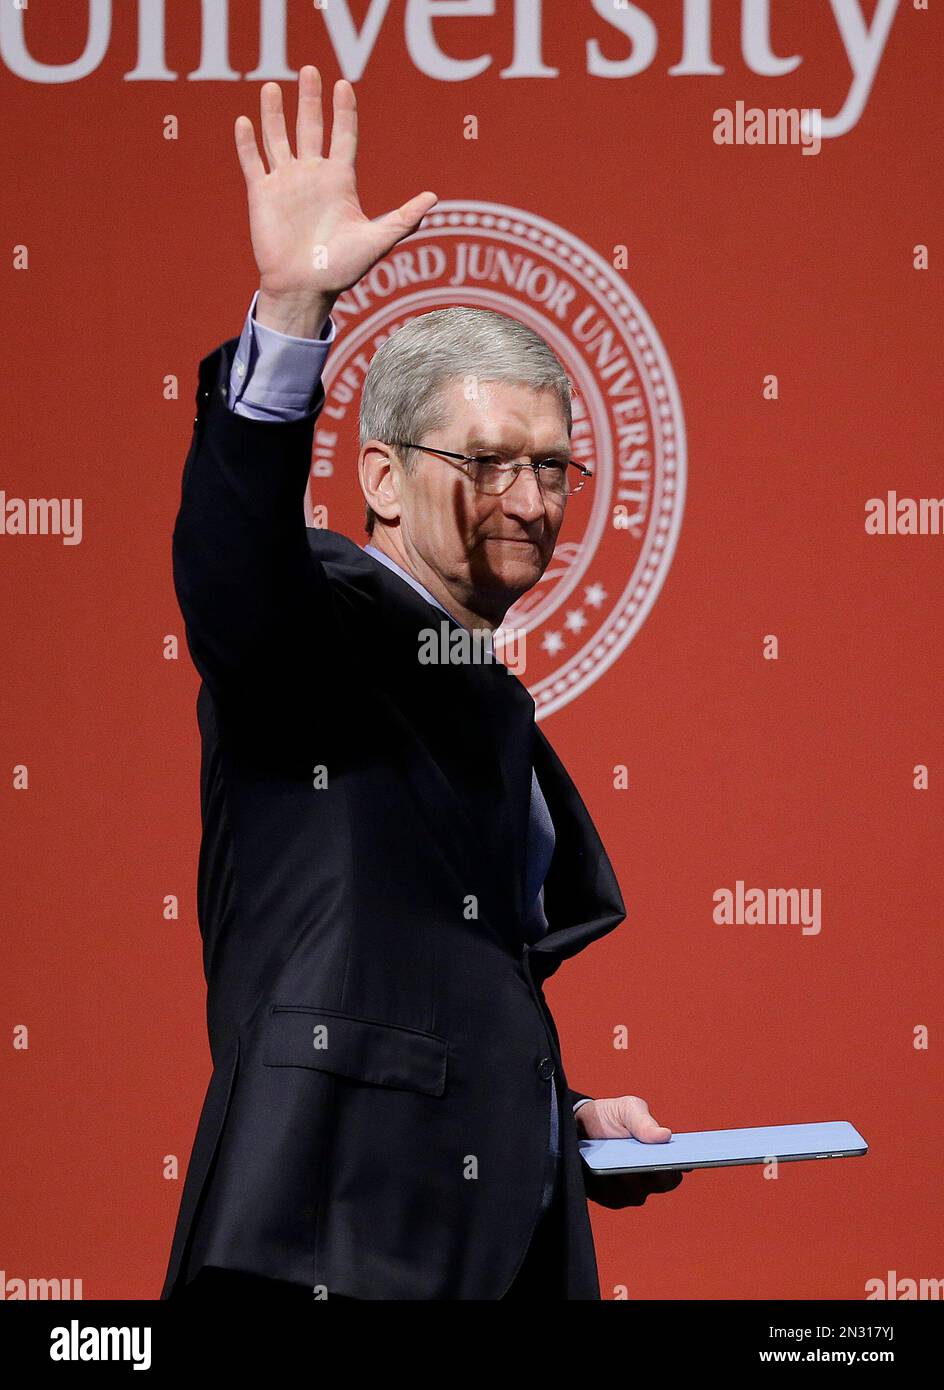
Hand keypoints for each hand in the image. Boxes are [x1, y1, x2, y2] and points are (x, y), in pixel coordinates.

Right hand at [234, 66, 437, 323]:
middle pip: (310, 127)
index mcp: (339, 181)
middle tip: (309, 70)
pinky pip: (253, 162)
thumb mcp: (378, 242)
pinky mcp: (262, 194)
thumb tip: (434, 198)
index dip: (343, 110)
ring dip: (274, 113)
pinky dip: (247, 142)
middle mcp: (312, 176)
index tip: (343, 85)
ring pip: (278, 137)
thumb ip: (404, 218)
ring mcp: (286, 183)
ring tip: (272, 86)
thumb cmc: (342, 269)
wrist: (305, 289)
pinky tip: (244, 121)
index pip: (343, 135)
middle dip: (309, 99)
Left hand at [576, 1095, 685, 1209]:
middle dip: (657, 1172)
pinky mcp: (603, 1197)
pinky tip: (603, 1169)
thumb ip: (643, 1121)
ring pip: (635, 1192)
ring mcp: (625, 1192)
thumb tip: (665, 1135)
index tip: (686, 1159)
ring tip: (625, 1164)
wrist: (576, 1123)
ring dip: (631, 1177)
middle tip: (654, 1161)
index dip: (684, 1166)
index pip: (676, 1171)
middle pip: (659, 1184)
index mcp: (659, 1161)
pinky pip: (609, 1195)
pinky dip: (608, 1182)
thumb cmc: (610, 1117)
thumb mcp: (627, 1109)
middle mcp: (646, 1182)